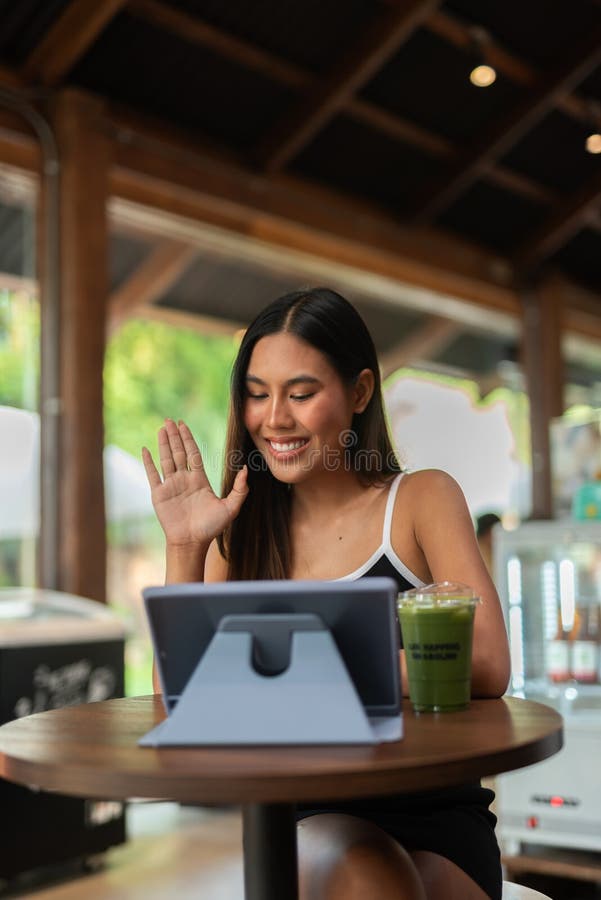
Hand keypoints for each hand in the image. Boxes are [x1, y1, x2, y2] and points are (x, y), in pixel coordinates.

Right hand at [142, 419, 247, 547]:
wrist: (192, 543)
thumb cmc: (211, 528)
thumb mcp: (230, 508)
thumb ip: (240, 489)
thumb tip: (246, 469)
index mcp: (199, 480)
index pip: (192, 454)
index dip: (188, 439)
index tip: (183, 424)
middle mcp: (184, 479)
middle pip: (178, 452)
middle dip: (174, 436)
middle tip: (169, 419)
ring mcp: (170, 486)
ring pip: (166, 459)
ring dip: (163, 443)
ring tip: (161, 428)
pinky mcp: (159, 495)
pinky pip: (152, 475)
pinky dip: (148, 462)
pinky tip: (145, 449)